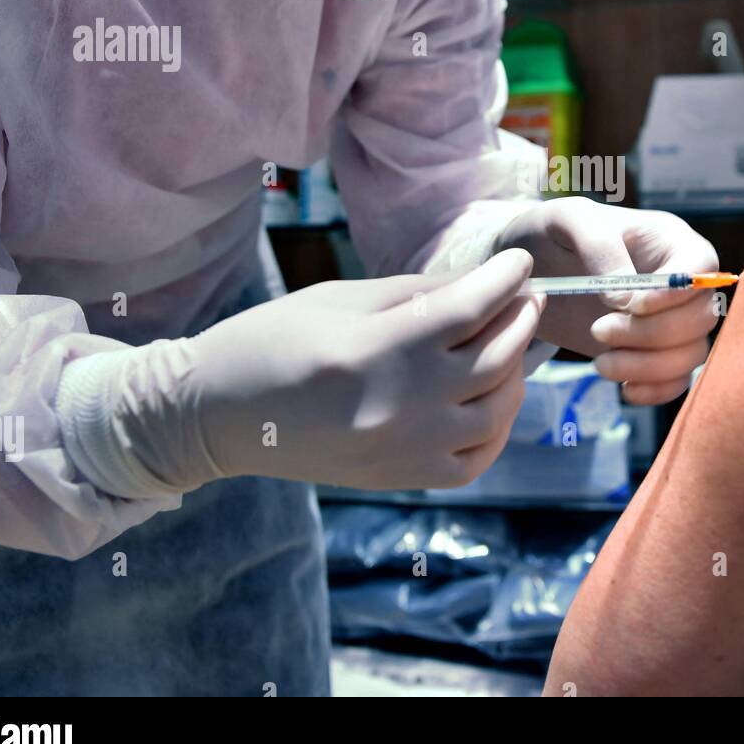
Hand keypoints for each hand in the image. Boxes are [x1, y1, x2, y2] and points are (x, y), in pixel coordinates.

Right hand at [106, 250, 544, 491]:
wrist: (218, 416)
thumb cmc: (274, 340)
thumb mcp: (345, 298)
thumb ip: (420, 293)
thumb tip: (482, 283)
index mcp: (381, 349)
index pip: (472, 307)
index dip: (506, 280)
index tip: (520, 264)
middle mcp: (404, 405)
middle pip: (497, 357)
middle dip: (520, 319)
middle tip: (525, 297)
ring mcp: (407, 450)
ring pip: (498, 409)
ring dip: (515, 371)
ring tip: (511, 343)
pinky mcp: (402, 479)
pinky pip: (475, 458)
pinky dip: (496, 426)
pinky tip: (491, 398)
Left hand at [497, 198, 720, 404]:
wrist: (534, 268)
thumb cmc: (554, 233)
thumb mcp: (568, 219)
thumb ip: (598, 244)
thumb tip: (624, 294)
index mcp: (670, 240)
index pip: (701, 267)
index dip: (673, 293)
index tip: (629, 305)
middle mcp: (680, 282)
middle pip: (699, 317)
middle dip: (650, 334)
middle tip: (597, 331)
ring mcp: (670, 319)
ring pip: (691, 353)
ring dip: (650, 367)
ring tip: (600, 363)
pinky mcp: (655, 351)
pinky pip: (678, 379)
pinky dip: (656, 390)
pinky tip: (622, 387)